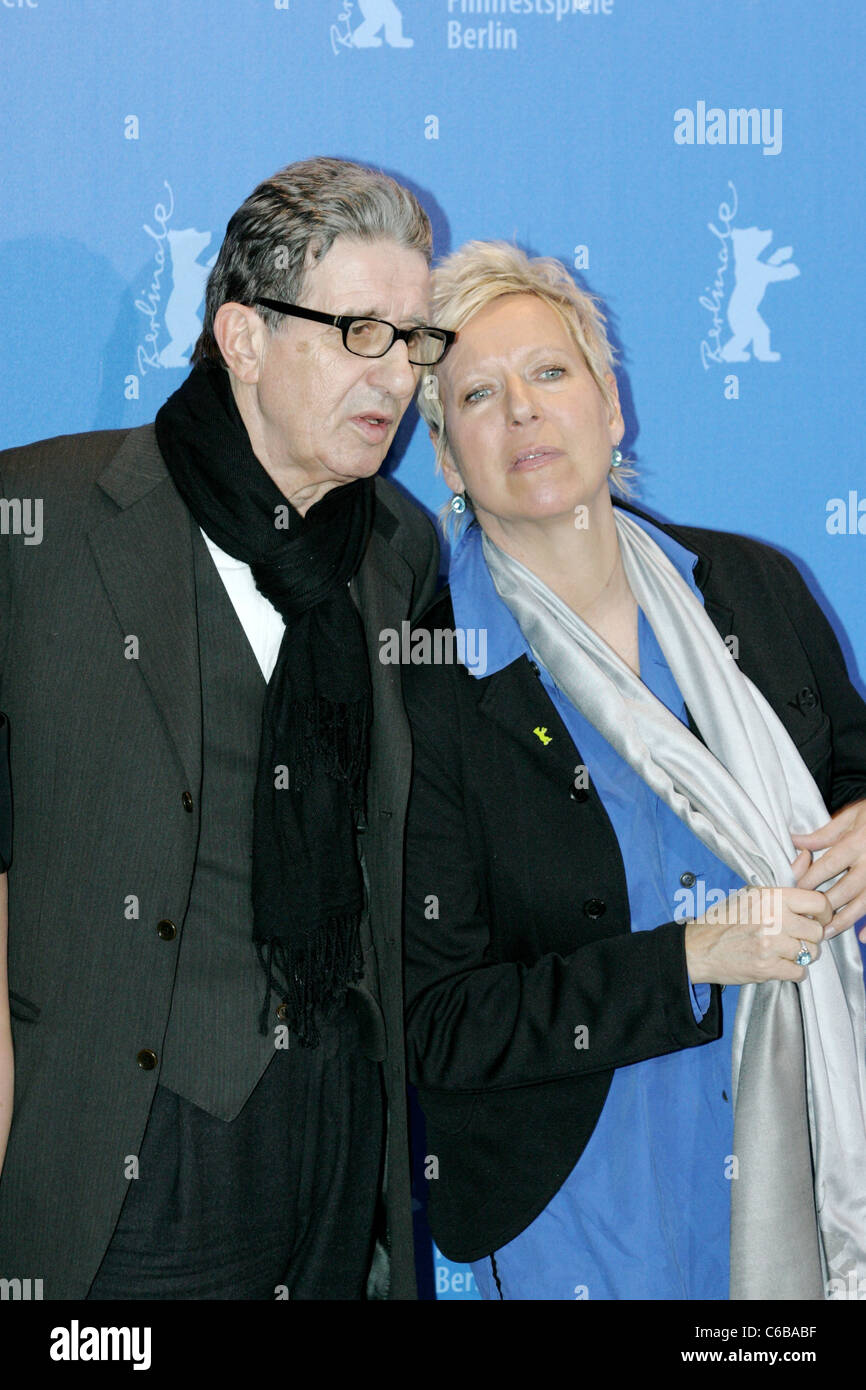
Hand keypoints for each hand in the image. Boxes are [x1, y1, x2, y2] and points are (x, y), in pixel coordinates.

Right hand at [684, 883, 833, 984]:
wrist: (698, 948)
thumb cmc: (724, 919)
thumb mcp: (752, 892)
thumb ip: (786, 878)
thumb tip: (806, 856)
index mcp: (771, 897)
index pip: (818, 902)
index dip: (824, 913)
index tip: (818, 918)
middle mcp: (773, 918)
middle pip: (817, 931)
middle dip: (809, 937)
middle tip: (794, 937)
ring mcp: (770, 944)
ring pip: (810, 953)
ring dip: (801, 955)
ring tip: (783, 950)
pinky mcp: (767, 968)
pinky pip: (799, 972)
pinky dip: (792, 971)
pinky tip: (778, 963)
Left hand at [792, 799, 865, 942]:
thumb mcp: (852, 816)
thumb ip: (824, 834)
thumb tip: (795, 842)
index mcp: (858, 842)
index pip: (828, 865)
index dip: (810, 879)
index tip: (794, 891)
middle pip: (845, 889)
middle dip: (824, 906)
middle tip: (805, 919)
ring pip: (863, 903)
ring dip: (844, 921)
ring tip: (826, 933)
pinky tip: (861, 938)